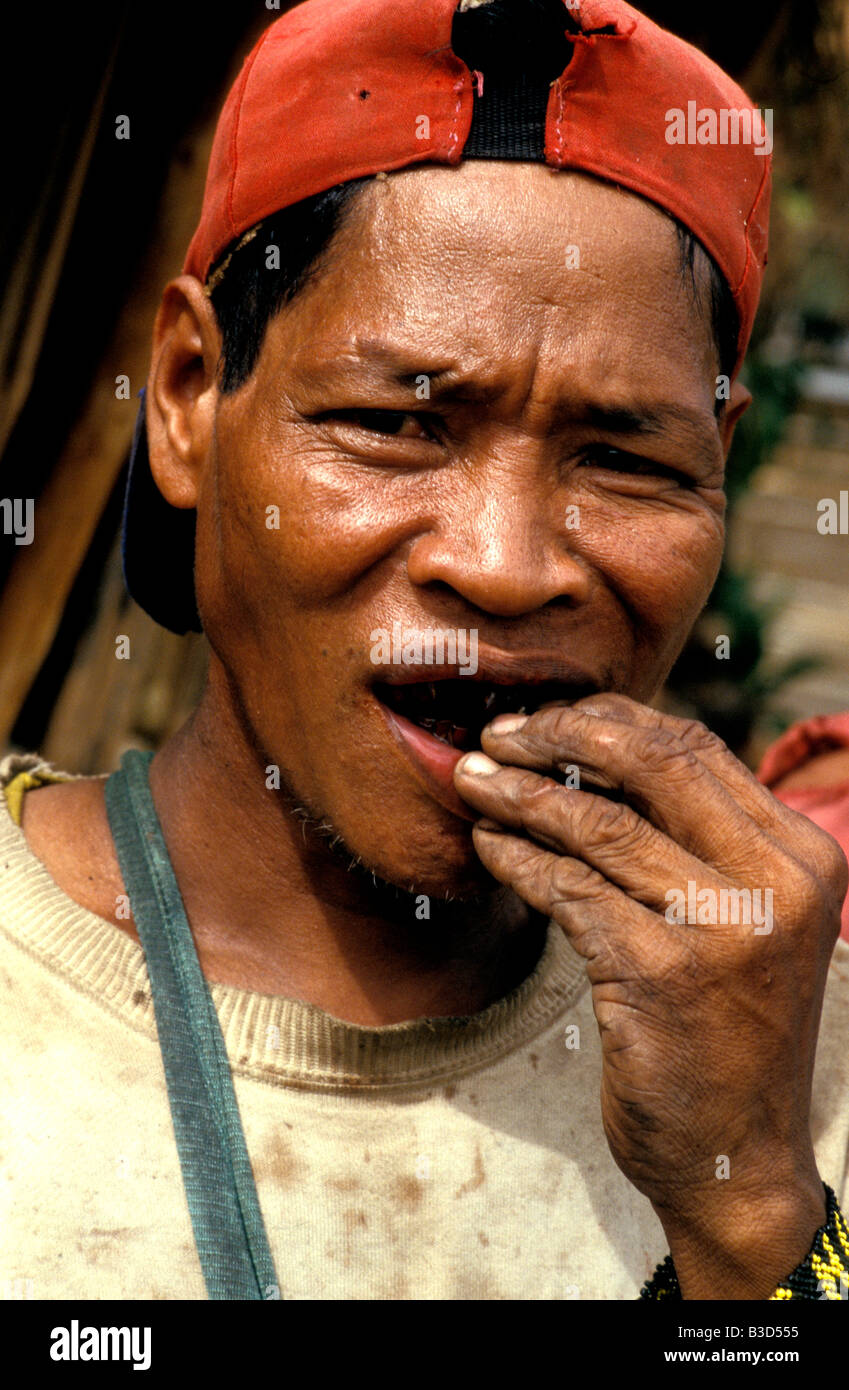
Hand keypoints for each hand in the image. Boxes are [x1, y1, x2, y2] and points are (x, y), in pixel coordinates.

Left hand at [454, 694, 847, 1297]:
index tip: (549, 717)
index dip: (610, 721)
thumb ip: (699, 840)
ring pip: (600, 824)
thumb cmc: (728, 1029)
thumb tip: (599, 749)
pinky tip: (487, 850)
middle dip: (560, 736)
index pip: (697, 749)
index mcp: (802, 855)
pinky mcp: (662, 974)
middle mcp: (778, 883)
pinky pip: (569, 890)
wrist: (740, 1157)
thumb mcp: (743, 920)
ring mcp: (724, 929)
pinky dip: (517, 860)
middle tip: (499, 734)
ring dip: (520, 795)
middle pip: (652, 765)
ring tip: (472, 782)